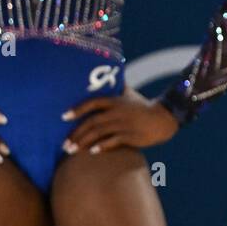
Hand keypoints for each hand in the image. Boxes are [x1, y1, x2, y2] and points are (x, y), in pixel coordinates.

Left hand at [61, 86, 178, 153]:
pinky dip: (102, 146)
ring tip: (72, 151)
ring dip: (84, 142)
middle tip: (64, 145)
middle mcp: (117, 112)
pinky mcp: (131, 136)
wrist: (163, 119)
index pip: (92, 103)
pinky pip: (113, 141)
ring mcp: (124, 124)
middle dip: (76, 134)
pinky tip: (92, 152)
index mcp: (115, 101)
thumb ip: (117, 87)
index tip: (64, 117)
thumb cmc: (143, 106)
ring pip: (99, 133)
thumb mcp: (130, 94)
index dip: (77, 109)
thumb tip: (111, 73)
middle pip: (92, 122)